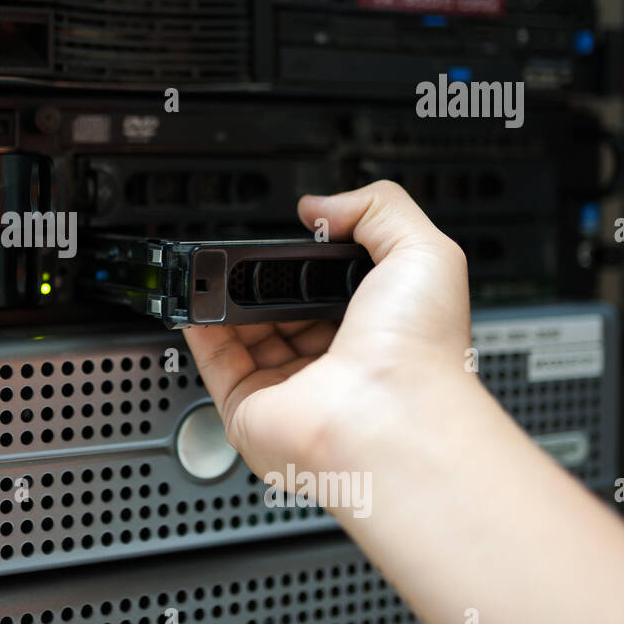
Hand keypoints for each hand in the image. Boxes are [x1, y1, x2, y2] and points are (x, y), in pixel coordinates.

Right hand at [182, 180, 475, 479]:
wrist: (391, 415)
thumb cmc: (420, 352)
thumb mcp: (422, 252)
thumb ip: (378, 210)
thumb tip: (322, 207)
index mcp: (378, 332)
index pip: (334, 291)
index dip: (312, 264)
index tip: (294, 237)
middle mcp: (334, 366)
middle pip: (285, 314)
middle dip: (264, 282)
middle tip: (250, 255)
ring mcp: (290, 391)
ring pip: (245, 338)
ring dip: (226, 301)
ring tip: (217, 270)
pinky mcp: (250, 412)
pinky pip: (217, 366)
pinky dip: (203, 332)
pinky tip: (200, 301)